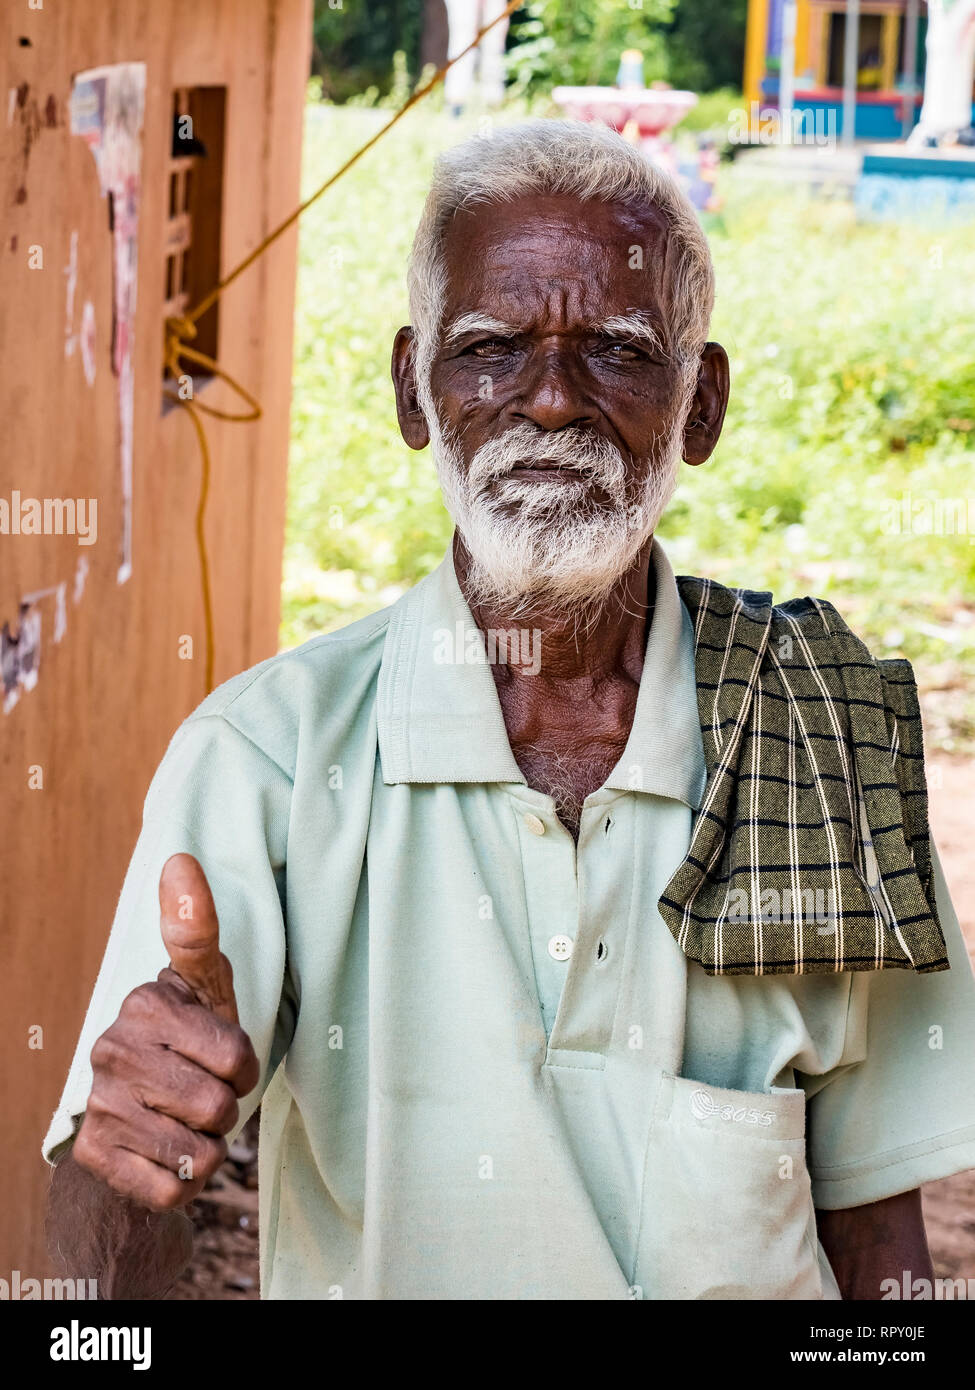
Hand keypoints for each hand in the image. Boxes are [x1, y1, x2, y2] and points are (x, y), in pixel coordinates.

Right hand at [72, 853, 259, 1210]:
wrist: (134, 1124)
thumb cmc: (186, 1046)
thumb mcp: (203, 989)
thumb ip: (197, 931)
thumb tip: (180, 857)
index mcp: (144, 1004)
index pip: (236, 1054)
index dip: (244, 1066)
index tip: (224, 1059)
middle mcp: (111, 1050)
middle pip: (219, 1106)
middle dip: (227, 1111)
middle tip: (204, 1097)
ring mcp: (98, 1106)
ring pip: (199, 1151)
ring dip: (207, 1147)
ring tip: (186, 1123)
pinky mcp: (93, 1158)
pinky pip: (172, 1189)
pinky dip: (182, 1182)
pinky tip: (163, 1157)